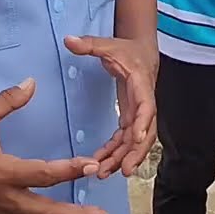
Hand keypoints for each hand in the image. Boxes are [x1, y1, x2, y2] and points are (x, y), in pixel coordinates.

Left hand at [63, 35, 157, 177]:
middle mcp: (144, 103)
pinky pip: (125, 140)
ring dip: (123, 158)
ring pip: (135, 142)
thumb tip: (68, 39)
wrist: (142, 53)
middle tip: (122, 170)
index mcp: (141, 85)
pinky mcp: (130, 118)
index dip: (142, 123)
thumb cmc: (126, 50)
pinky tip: (101, 163)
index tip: (135, 138)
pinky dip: (115, 152)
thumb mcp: (108, 44)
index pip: (146, 107)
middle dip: (135, 153)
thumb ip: (89, 44)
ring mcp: (138, 113)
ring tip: (105, 174)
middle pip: (145, 133)